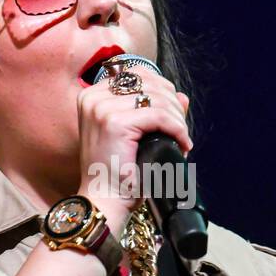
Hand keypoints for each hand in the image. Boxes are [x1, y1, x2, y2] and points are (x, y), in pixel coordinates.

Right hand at [75, 70, 191, 228]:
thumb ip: (157, 112)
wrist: (104, 201)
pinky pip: (158, 116)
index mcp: (92, 96)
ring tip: (182, 139)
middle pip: (150, 82)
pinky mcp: (115, 123)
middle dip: (173, 104)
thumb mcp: (137, 136)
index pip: (138, 74)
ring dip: (177, 118)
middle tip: (181, 130)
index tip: (174, 116)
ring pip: (157, 98)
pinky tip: (182, 144)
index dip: (163, 91)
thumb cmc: (118, 173)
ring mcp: (102, 109)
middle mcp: (93, 97)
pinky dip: (177, 129)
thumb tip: (183, 96)